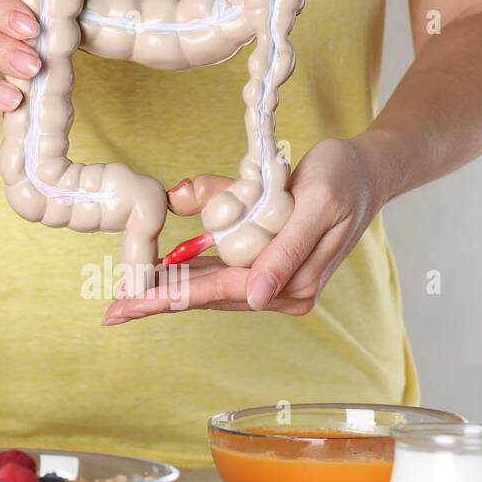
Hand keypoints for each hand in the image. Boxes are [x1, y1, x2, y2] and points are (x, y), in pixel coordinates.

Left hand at [103, 137, 391, 323]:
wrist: (368, 170)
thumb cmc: (342, 179)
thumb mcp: (316, 205)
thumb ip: (286, 251)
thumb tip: (255, 297)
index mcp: (292, 282)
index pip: (219, 291)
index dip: (171, 297)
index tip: (132, 304)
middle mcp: (281, 290)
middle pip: (208, 297)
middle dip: (159, 302)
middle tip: (113, 312)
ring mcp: (274, 282)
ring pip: (209, 289)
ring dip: (168, 292)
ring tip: (125, 300)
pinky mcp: (268, 267)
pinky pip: (220, 273)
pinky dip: (188, 274)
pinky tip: (158, 276)